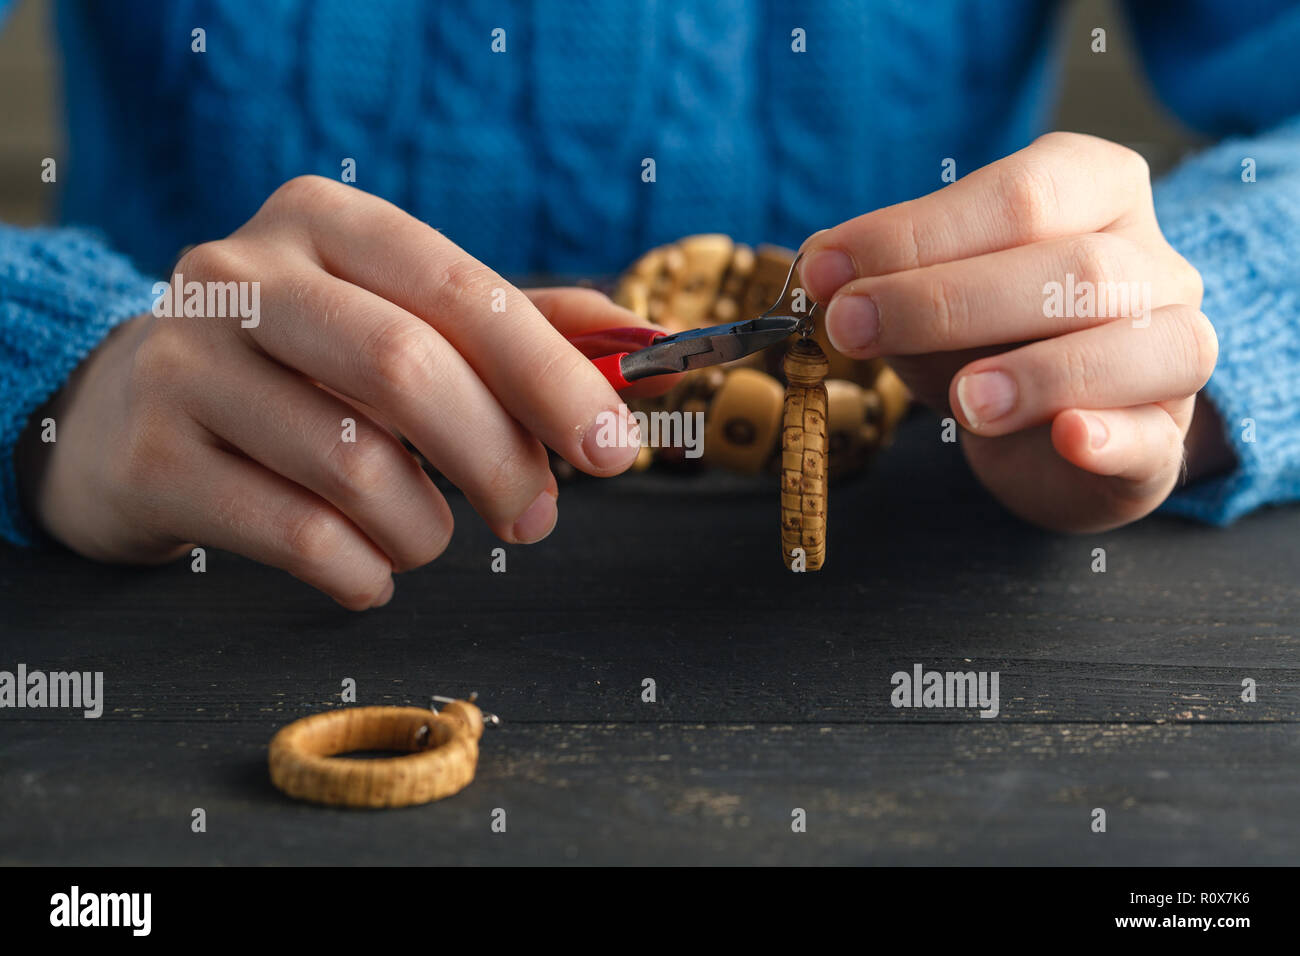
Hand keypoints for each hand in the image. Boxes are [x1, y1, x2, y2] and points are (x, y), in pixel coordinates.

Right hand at [17, 176, 649, 607]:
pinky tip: (370, 571)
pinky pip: (298, 536)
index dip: (550, 375)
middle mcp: (240, 274)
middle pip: (406, 369)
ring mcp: (183, 364)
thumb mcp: (397, 319)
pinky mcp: (152, 460)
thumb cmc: (299, 369)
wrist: (124, 414)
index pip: (460, 289)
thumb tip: (642, 342)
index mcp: (324, 221)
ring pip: (352, 462)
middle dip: (497, 459)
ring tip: (425, 536)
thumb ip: (516, 328)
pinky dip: (364, 573)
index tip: (613, 447)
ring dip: (424, 527)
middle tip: (535, 518)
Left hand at [799, 132, 1226, 531]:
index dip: (916, 232)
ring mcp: (1173, 351)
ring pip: (1134, 344)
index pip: (1021, 195)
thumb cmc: (989, 343)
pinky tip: (1068, 437)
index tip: (825, 270)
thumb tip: (821, 264)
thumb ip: (888, 278)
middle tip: (851, 328)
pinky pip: (1154, 436)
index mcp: (1096, 194)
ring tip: (961, 401)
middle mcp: (1152, 264)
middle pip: (1074, 266)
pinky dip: (1110, 437)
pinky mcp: (1166, 439)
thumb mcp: (928, 298)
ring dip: (1037, 371)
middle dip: (946, 299)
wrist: (1045, 437)